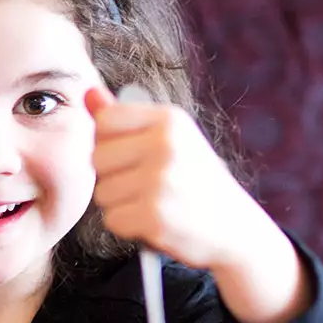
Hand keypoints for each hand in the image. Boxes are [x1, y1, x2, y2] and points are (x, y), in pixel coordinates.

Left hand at [87, 87, 310, 322]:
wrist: (236, 229)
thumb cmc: (197, 182)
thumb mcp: (169, 141)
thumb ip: (126, 118)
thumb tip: (86, 93)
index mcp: (170, 120)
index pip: (105, 121)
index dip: (111, 143)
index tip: (135, 157)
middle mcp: (166, 146)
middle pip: (97, 158)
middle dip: (114, 177)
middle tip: (147, 186)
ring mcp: (161, 182)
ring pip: (103, 192)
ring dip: (121, 205)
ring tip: (154, 204)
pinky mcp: (155, 217)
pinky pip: (112, 220)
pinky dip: (128, 227)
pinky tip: (155, 223)